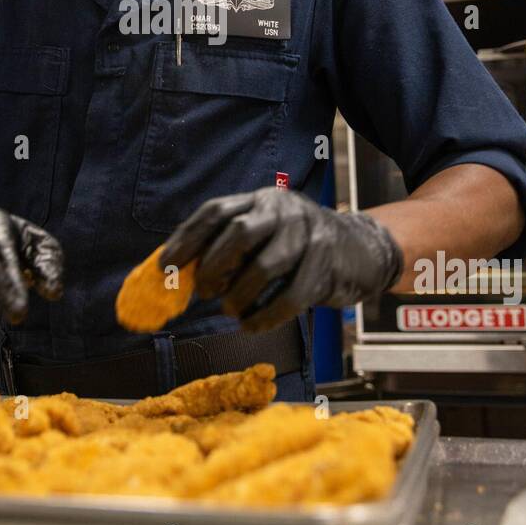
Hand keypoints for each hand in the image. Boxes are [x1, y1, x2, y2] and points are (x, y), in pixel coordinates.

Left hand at [160, 187, 401, 331]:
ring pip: (265, 266)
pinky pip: (291, 297)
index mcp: (260, 199)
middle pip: (239, 232)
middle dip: (214, 267)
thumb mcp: (263, 234)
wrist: (359, 249)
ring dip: (240, 295)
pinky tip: (251, 325)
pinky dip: (265, 317)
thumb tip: (177, 275)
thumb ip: (227, 246)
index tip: (166, 266)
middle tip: (204, 292)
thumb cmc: (297, 246)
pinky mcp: (328, 265)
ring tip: (230, 309)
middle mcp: (284, 209)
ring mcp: (310, 235)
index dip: (187, 239)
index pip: (216, 211)